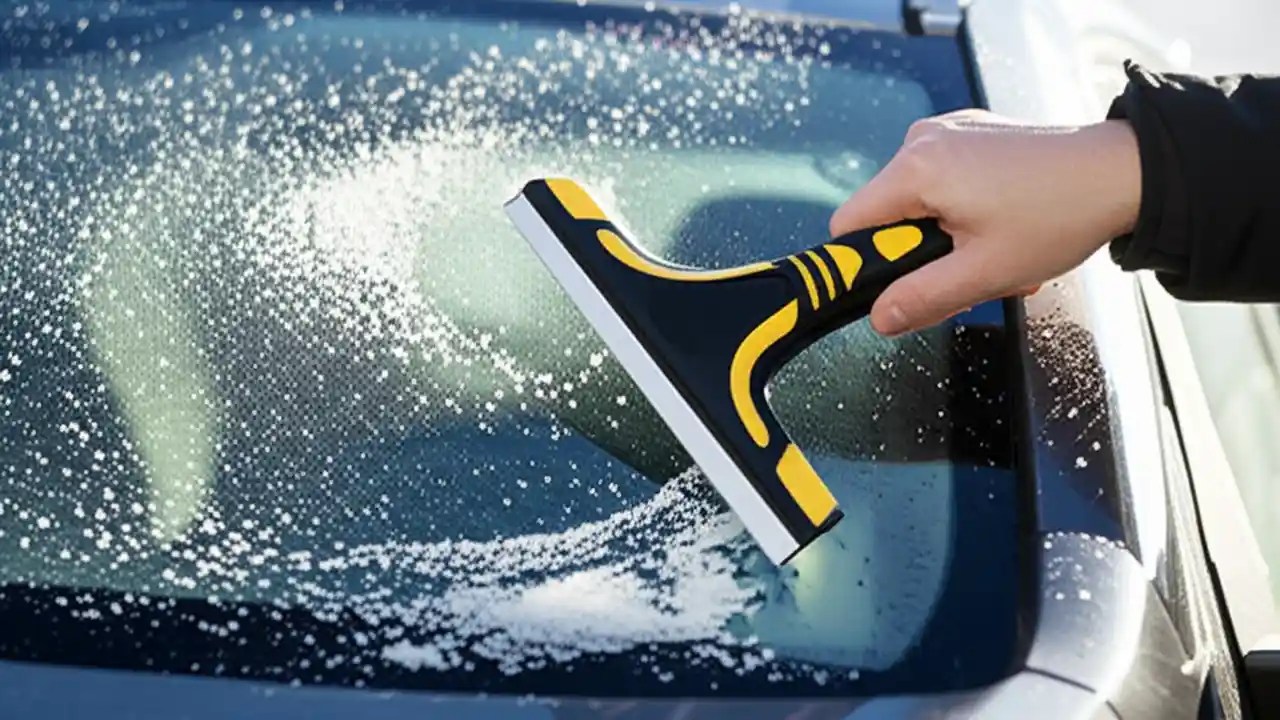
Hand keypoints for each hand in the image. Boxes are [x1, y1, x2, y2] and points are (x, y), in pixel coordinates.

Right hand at [829, 110, 1141, 335]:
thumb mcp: (984, 274)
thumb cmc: (1062, 213)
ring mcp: (950, 132)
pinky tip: (1002, 223)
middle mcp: (925, 140)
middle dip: (919, 253)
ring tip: (994, 247)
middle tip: (969, 270)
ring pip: (917, 202)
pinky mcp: (972, 133)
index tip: (897, 284)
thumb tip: (879, 316)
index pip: (849, 226)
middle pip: (885, 216)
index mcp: (917, 168)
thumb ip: (921, 298)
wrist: (1125, 172)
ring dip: (946, 236)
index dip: (866, 264)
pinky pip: (943, 181)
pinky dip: (963, 210)